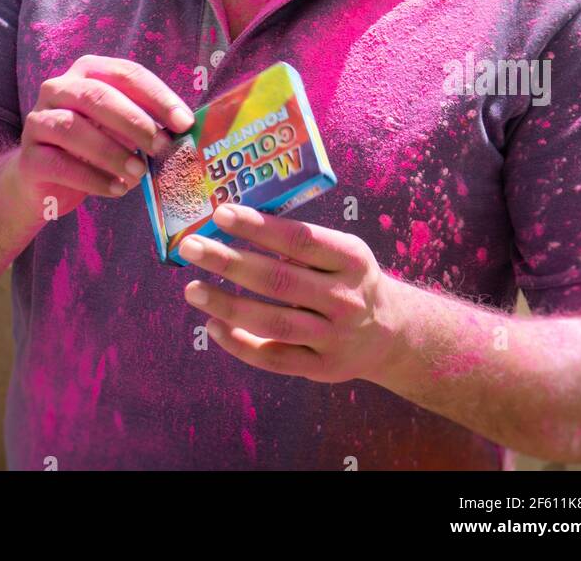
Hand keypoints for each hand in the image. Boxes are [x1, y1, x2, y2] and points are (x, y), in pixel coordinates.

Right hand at [14, 55, 194, 218]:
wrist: (42, 181)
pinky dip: (93, 179)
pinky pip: (60, 164)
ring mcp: (39, 121)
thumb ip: (144, 125)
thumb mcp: (119, 130)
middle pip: (98, 96)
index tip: (184, 122)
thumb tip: (182, 136)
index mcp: (88, 72)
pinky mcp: (29, 156)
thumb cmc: (91, 148)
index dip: (158, 97)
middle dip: (135, 122)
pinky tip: (117, 190)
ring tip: (140, 173)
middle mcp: (58, 88)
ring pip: (73, 128)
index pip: (126, 74)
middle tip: (162, 147)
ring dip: (112, 152)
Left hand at [178, 204, 398, 383]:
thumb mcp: (343, 251)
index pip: (300, 239)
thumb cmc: (349, 279)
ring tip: (192, 288)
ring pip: (272, 323)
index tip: (220, 213)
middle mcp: (344, 299)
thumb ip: (300, 242)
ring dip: (227, 305)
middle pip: (279, 281)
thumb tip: (235, 224)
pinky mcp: (320, 369)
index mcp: (351, 259)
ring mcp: (332, 338)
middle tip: (191, 247)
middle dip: (229, 262)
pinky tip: (212, 325)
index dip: (258, 227)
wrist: (389, 333)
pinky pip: (273, 358)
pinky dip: (239, 345)